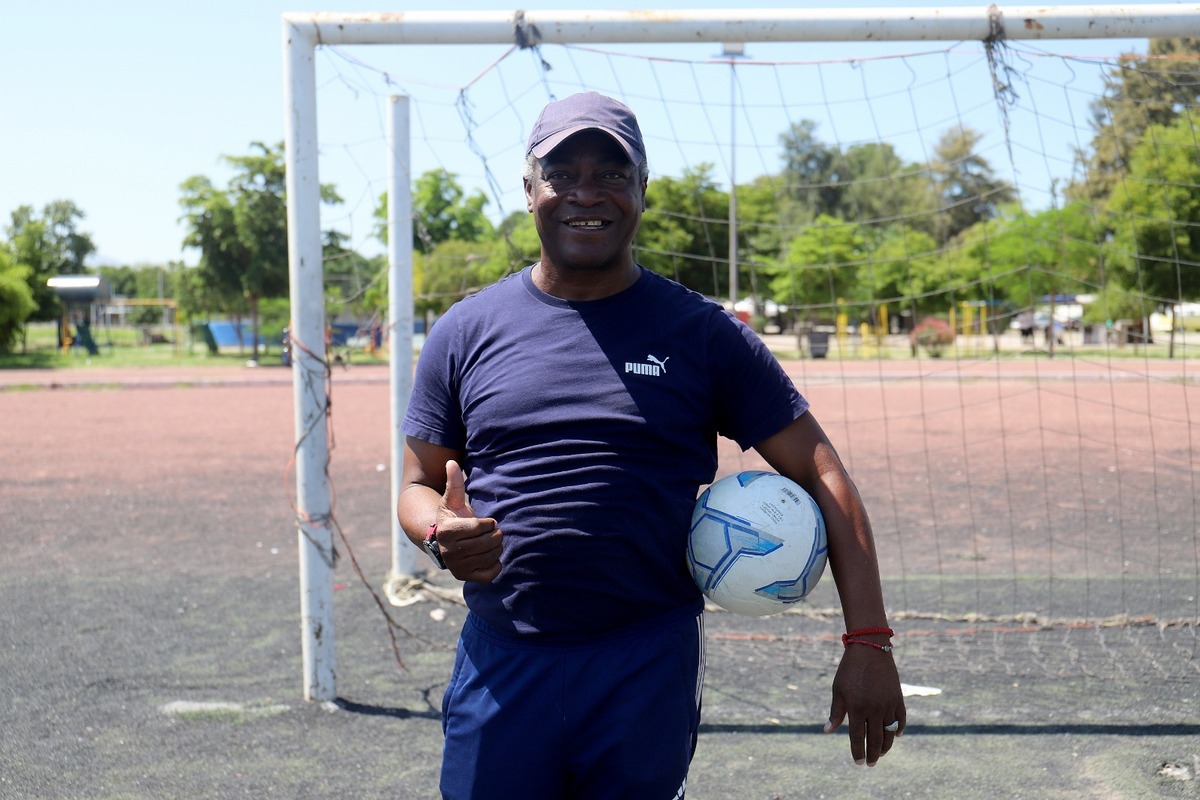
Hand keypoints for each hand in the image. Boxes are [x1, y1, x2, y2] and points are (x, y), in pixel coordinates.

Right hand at [434, 460, 502, 582]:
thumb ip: (453, 482)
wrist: (446, 541)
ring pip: (492, 556)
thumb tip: (451, 462)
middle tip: (492, 531)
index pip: (480, 526)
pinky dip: (496, 563)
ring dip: (497, 547)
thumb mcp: (452, 499)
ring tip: (490, 541)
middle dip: (495, 534)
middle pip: (488, 542)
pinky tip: (488, 555)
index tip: (487, 521)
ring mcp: (458, 568)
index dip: (489, 522)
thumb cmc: (453, 516)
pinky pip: (492, 573)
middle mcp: (449, 553)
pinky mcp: (467, 578)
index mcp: (446, 532)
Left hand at [823, 643, 905, 765]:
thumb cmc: (849, 670)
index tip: (858, 762)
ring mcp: (888, 704)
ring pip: (889, 733)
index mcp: (856, 707)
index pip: (858, 737)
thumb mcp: (838, 690)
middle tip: (870, 764)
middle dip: (872, 754)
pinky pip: (900, 720)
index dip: (857, 751)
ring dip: (885, 746)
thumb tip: (827, 731)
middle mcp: (874, 709)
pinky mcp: (898, 699)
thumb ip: (836, 712)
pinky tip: (894, 736)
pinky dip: (898, 729)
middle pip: (875, 739)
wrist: (870, 649)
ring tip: (880, 753)